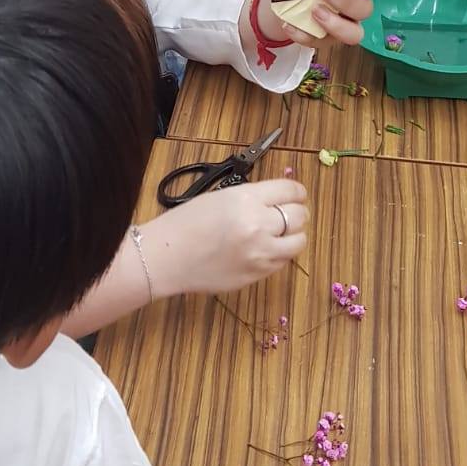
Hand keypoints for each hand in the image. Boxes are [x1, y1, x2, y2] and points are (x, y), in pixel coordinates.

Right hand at [145, 178, 308, 295]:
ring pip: (298, 242)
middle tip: (289, 214)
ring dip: (292, 236)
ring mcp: (260, 253)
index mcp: (247, 199)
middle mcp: (258, 225)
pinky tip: (264, 250)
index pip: (291, 190)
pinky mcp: (256, 274)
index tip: (296, 195)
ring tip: (280, 234)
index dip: (297, 192)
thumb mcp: (220, 197)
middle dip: (297, 213)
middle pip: (300, 216)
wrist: (166, 257)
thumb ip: (252, 198)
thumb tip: (277, 201)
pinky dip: (278, 254)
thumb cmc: (185, 223)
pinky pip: (281, 262)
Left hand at [255, 0, 371, 49]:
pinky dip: (305, 36)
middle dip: (345, 2)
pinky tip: (288, 26)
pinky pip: (321, 43)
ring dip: (335, 25)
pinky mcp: (326, 40)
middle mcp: (354, 6)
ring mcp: (342, 25)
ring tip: (313, 12)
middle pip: (365, 9)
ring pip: (353, 34)